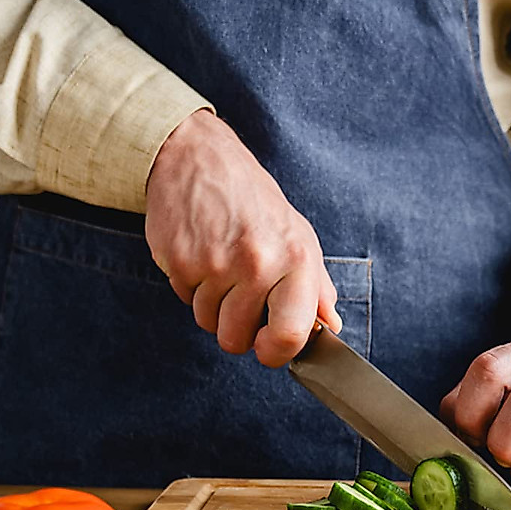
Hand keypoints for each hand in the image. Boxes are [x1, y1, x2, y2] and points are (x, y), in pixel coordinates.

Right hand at [145, 110, 340, 364]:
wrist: (197, 156)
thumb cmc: (252, 200)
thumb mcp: (297, 236)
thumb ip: (316, 287)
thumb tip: (330, 327)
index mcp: (295, 259)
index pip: (290, 336)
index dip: (276, 353)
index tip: (268, 347)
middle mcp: (257, 263)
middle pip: (237, 340)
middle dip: (236, 327)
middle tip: (240, 294)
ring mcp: (215, 264)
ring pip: (208, 324)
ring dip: (212, 306)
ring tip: (220, 267)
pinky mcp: (180, 261)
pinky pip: (185, 300)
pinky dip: (191, 287)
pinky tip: (200, 255)